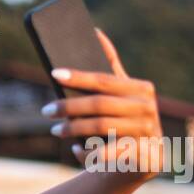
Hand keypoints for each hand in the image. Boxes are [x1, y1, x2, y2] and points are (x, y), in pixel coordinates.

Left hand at [43, 29, 164, 177]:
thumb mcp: (120, 95)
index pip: (104, 80)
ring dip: (74, 128)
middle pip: (100, 104)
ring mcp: (148, 132)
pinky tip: (75, 149)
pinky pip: (108, 152)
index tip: (54, 73)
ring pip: (102, 127)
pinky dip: (89, 152)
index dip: (78, 76)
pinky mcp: (143, 155)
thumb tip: (95, 33)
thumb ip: (111, 69)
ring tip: (55, 129)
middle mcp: (147, 108)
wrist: (144, 161)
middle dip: (69, 106)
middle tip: (46, 110)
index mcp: (140, 88)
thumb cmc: (125, 122)